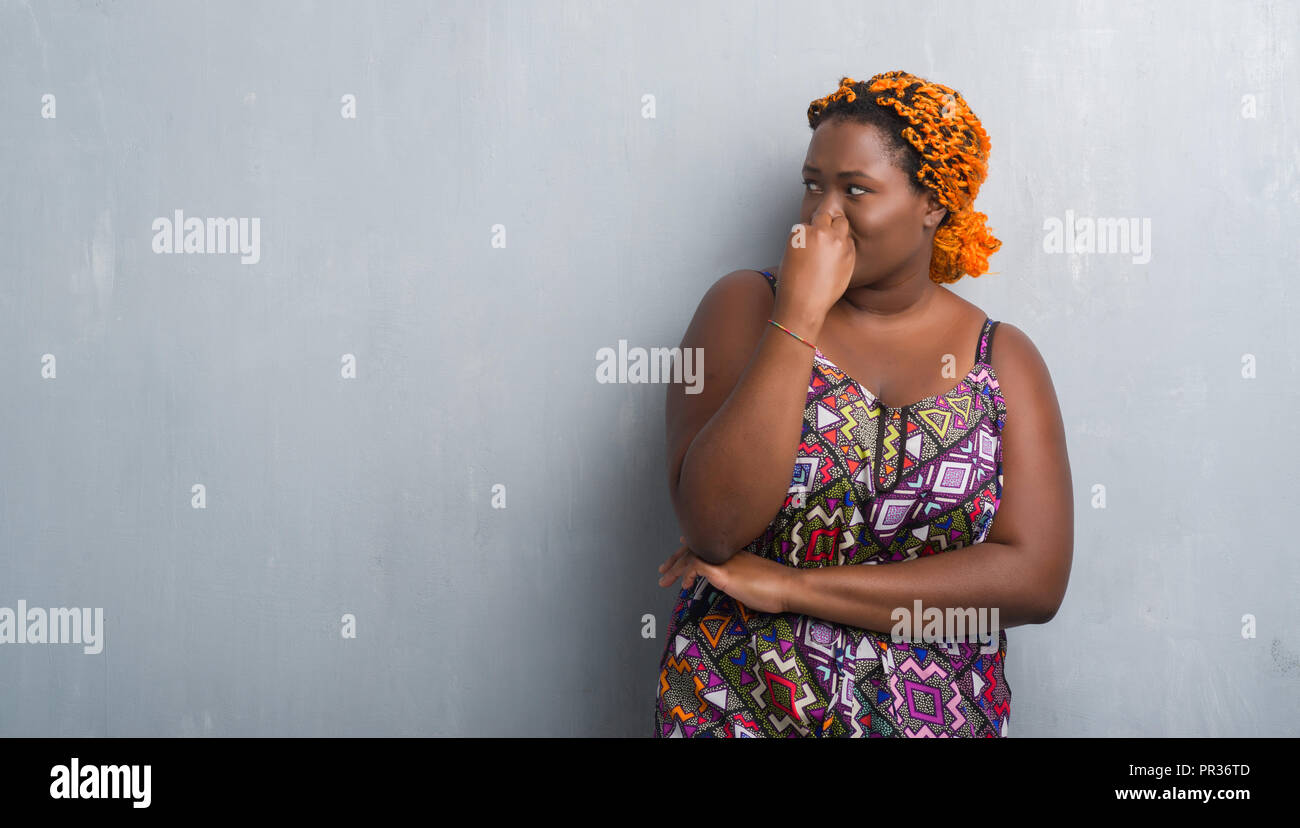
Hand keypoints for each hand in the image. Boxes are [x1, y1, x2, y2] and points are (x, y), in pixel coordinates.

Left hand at [657, 536, 796, 613]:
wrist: (790, 587)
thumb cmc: (776, 587)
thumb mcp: (751, 579)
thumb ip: (738, 577)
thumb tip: (728, 582)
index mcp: (734, 552)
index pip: (706, 544)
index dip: (690, 548)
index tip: (679, 554)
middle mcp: (727, 552)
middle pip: (694, 547)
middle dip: (676, 558)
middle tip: (664, 571)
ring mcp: (725, 561)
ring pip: (691, 556)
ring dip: (675, 568)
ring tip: (665, 580)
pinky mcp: (724, 573)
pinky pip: (697, 566)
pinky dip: (687, 573)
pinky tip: (685, 586)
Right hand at [773, 211, 856, 325]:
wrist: (804, 304)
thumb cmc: (793, 283)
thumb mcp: (790, 254)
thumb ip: (804, 239)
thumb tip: (816, 235)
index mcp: (801, 231)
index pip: (810, 220)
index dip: (811, 230)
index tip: (811, 240)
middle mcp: (819, 232)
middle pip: (828, 216)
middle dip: (826, 224)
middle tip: (823, 239)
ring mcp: (837, 241)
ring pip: (842, 224)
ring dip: (838, 232)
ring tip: (831, 248)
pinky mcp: (849, 253)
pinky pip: (850, 242)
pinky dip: (845, 247)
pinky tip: (837, 260)